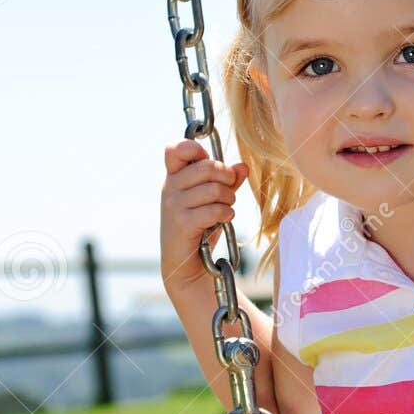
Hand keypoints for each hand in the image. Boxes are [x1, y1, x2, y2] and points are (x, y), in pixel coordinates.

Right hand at [161, 140, 248, 290]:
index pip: (176, 148)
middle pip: (208, 167)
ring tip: (227, 208)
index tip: (209, 164)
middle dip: (227, 178)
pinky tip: (224, 219)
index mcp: (174, 177)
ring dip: (229, 199)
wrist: (186, 265)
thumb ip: (227, 182)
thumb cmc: (200, 228)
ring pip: (214, 189)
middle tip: (230, 191)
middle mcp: (170, 187)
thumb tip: (243, 167)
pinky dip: (226, 214)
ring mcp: (173, 205)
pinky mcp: (182, 223)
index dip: (195, 149)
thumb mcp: (213, 200)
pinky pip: (214, 209)